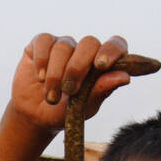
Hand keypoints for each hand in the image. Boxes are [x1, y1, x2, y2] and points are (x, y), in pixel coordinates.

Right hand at [10, 33, 130, 132]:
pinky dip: (41, 60)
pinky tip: (40, 78)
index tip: (101, 65)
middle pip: (89, 43)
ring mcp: (63, 44)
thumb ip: (102, 90)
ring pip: (63, 46)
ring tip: (51, 96)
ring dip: (56, 74)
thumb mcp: (84, 107)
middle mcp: (85, 50)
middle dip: (78, 67)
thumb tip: (124, 77)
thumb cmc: (65, 112)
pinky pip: (44, 42)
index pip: (116, 44)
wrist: (36, 117)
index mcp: (102, 62)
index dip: (111, 50)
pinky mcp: (41, 43)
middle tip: (70, 90)